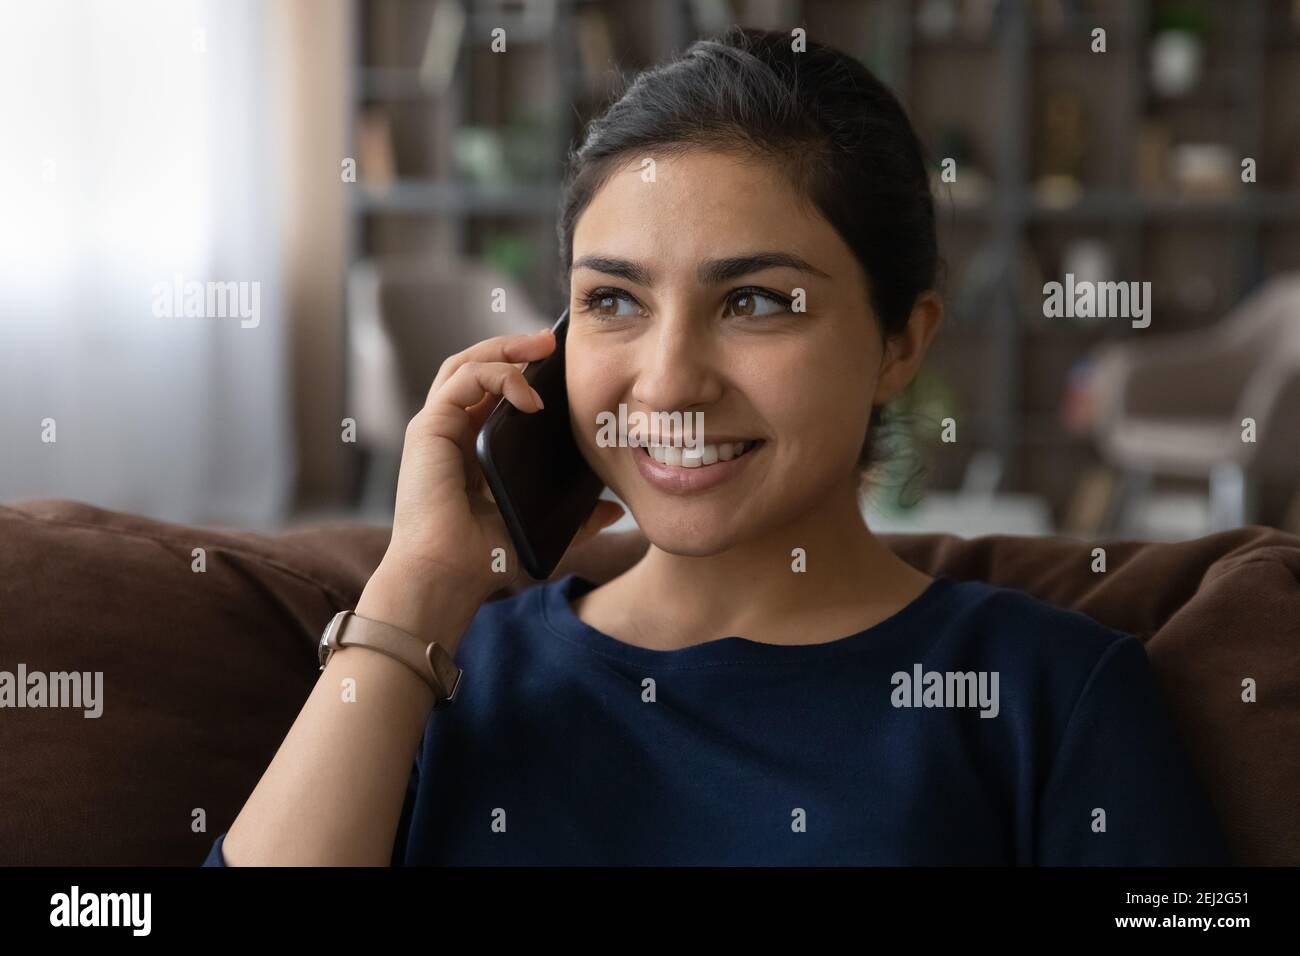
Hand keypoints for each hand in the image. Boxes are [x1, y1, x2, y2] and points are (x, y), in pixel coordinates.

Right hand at [370, 328, 625, 616]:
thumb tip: (615, 509)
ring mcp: (437, 427)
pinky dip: (496, 376)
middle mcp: (452, 431)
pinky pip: (462, 381)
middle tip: (552, 341)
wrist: (450, 575)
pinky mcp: (428, 428)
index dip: (523, 371)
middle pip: (477, 367)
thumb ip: (578, 518)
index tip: (561, 363)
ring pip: (465, 364)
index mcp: (473, 447)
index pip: (493, 391)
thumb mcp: (545, 529)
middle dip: (514, 348)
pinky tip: (530, 397)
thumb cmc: (486, 557)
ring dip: (504, 349)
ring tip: (542, 347)